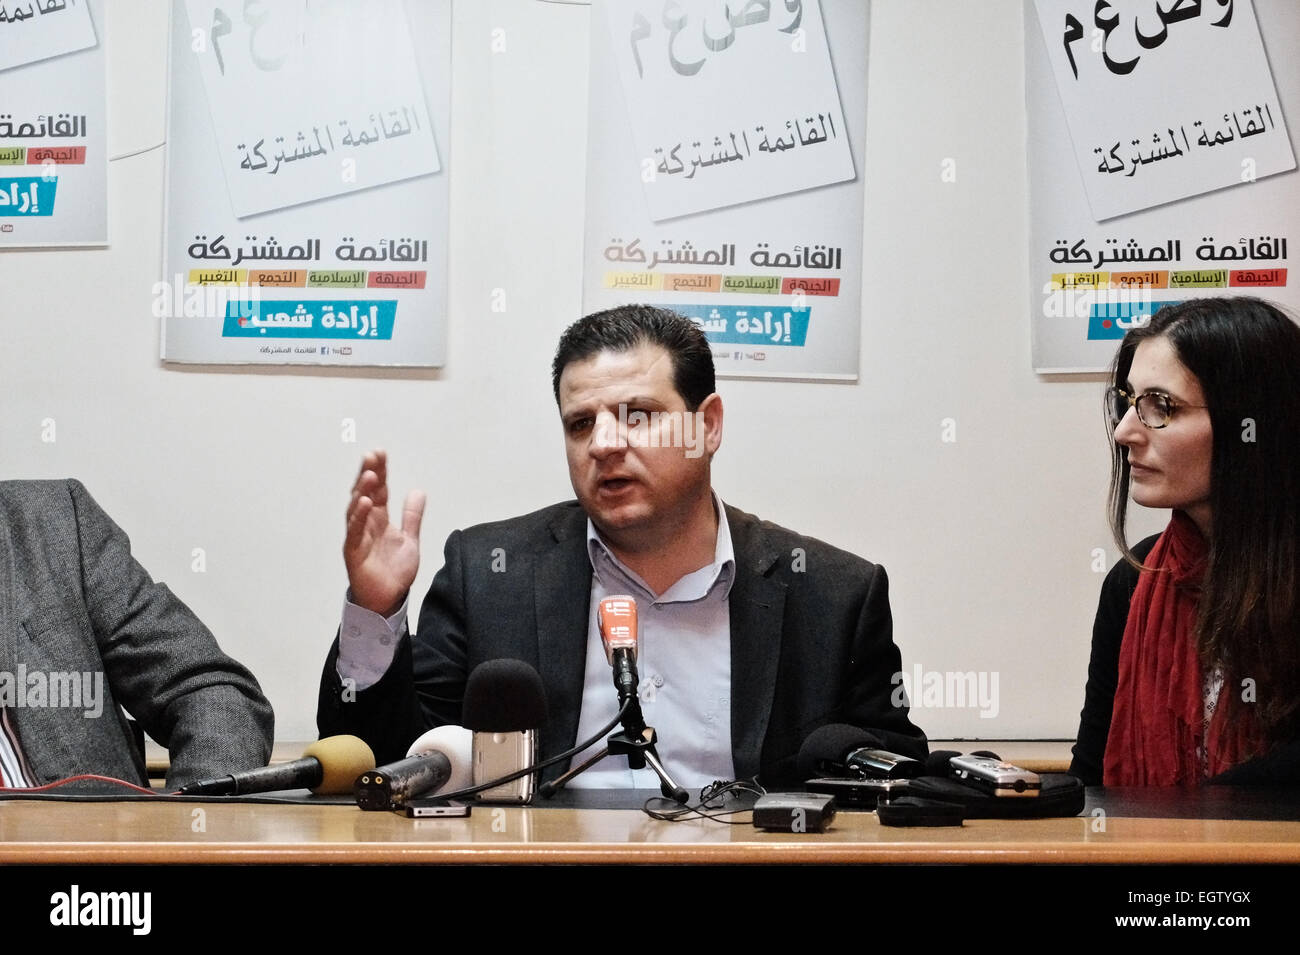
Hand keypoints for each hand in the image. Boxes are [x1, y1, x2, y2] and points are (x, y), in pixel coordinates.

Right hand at [344, 450, 425, 615]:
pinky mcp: (353, 552)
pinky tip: (364, 502)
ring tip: (369, 474)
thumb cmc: (393, 571)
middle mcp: (366, 524)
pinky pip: (354, 531)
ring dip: (361, 491)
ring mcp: (358, 537)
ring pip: (356, 509)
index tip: (380, 453)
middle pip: (365, 493)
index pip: (378, 490)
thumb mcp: (410, 539)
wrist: (388, 600)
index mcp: (379, 519)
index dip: (379, 472)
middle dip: (368, 474)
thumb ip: (412, 516)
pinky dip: (358, 517)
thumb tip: (418, 491)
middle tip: (372, 455)